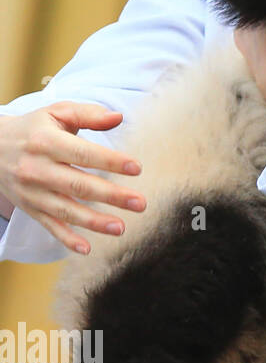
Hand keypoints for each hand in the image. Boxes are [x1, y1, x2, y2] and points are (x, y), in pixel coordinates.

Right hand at [0, 103, 145, 254]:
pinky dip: (66, 239)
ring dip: (94, 221)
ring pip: (65, 210)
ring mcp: (32, 192)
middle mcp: (36, 168)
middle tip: (140, 203)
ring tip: (120, 228)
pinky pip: (49, 226)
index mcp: (45, 142)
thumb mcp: (56, 113)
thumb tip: (118, 117)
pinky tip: (87, 249)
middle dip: (111, 196)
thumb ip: (88, 114)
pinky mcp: (29, 208)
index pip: (82, 153)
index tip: (136, 168)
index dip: (110, 161)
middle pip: (77, 185)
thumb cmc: (33, 129)